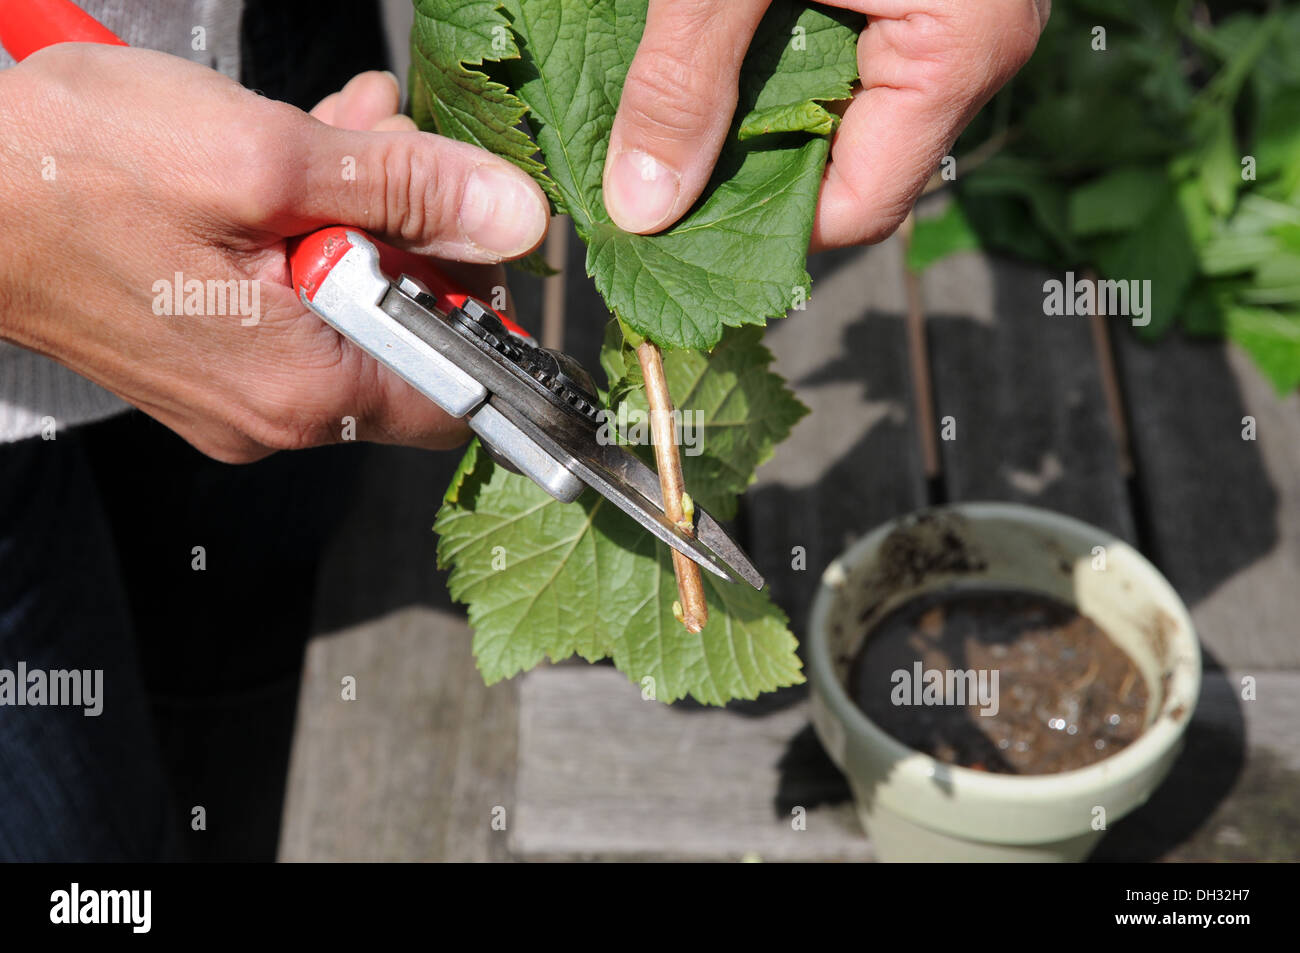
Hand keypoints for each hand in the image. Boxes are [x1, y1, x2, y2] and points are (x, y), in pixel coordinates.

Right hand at [0, 48, 548, 461]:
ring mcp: (237, 391)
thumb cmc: (71, 176)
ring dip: (366, 216)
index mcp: (304, 389)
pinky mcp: (209, 358)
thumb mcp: (266, 160)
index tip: (473, 234)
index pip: (459, 394)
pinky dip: (312, 233)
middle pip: (406, 341)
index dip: (483, 310)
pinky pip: (295, 304)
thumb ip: (406, 190)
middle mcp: (275, 412)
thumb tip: (511, 216)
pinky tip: (304, 160)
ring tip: (346, 132)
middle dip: (418, 235)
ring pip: (352, 310)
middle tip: (394, 151)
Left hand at [603, 0, 1047, 249]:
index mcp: (958, 51)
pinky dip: (770, 66)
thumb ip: (685, 81)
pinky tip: (713, 61)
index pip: (856, 208)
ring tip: (669, 120)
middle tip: (652, 175)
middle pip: (846, 169)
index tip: (670, 225)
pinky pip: (842, 60)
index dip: (760, 228)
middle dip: (745, 176)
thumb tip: (640, 204)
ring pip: (838, 116)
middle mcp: (969, 50)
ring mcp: (946, 19)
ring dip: (749, 122)